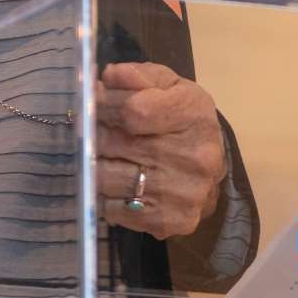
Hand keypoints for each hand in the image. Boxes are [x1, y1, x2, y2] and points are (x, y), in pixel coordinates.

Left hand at [96, 61, 225, 239]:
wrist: (209, 171)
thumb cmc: (182, 121)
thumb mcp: (169, 87)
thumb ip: (140, 76)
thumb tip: (110, 76)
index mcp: (195, 114)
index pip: (133, 109)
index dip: (105, 104)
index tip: (95, 102)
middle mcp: (196, 156)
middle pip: (116, 143)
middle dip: (94, 134)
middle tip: (88, 130)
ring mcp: (184, 193)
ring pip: (108, 179)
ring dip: (94, 166)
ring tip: (98, 156)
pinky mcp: (172, 222)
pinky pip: (114, 209)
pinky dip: (105, 196)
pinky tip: (114, 184)